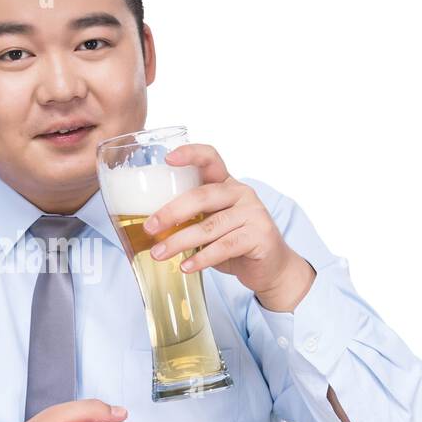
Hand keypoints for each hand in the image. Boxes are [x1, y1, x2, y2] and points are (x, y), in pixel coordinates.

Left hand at [144, 143, 315, 312]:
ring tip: (159, 254)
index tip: (167, 159)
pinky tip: (186, 266)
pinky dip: (202, 258)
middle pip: (202, 196)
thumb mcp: (212, 224)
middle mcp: (241, 193)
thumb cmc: (234, 244)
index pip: (210, 159)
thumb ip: (191, 219)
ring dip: (180, 241)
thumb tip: (150, 228)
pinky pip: (224, 247)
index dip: (190, 154)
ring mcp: (254, 213)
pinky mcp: (260, 236)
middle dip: (172, 212)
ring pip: (210, 226)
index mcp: (227, 184)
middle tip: (150, 227)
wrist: (270, 267)